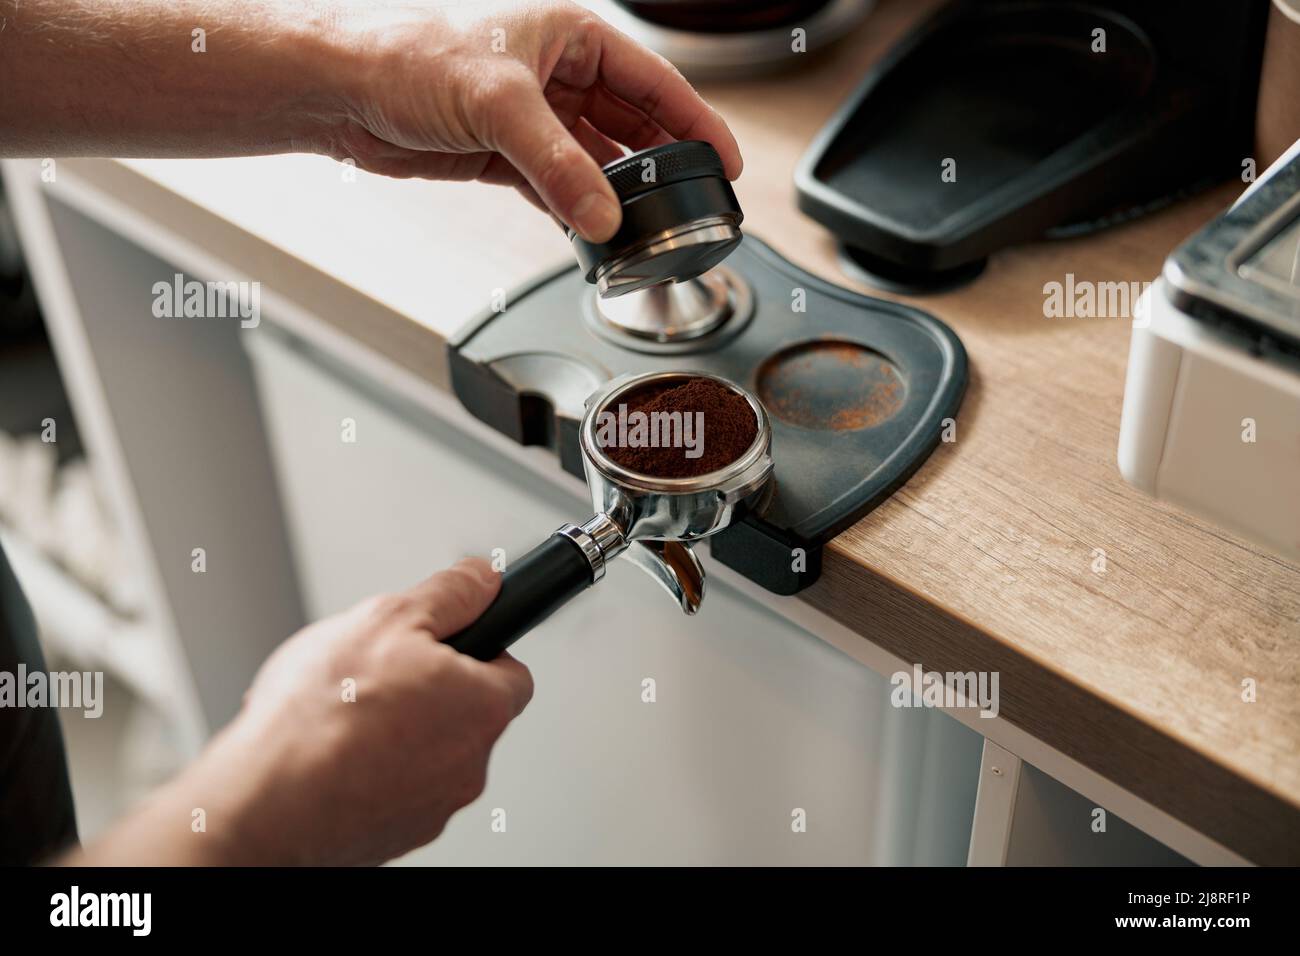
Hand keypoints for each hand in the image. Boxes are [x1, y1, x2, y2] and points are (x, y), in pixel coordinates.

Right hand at [75, 558, 531, 865]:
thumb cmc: (321, 718)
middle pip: (464, 710)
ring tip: (339, 713)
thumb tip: (482, 579)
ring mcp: (432, 806)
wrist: (263, 804)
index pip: (511, 670)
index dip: (477, 648)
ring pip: (424, 750)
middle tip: (377, 673)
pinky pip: (390, 786)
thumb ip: (449, 593)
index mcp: (483, 708)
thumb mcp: (389, 617)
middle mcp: (470, 765)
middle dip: (426, 687)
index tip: (445, 641)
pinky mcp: (394, 833)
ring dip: (393, 728)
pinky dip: (367, 768)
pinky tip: (325, 751)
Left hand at [324, 0, 742, 240]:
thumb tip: (604, 217)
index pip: (655, 82)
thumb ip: (558, 166)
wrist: (342, 89)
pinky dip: (575, 212)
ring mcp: (534, 117)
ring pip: (596, 162)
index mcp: (572, 35)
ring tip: (646, 232)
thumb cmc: (408, 54)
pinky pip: (558, 187)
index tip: (726, 162)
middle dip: (661, 168)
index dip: (696, 122)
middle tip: (692, 208)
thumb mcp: (499, 103)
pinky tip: (594, 234)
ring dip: (616, 197)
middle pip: (632, 126)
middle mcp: (558, 74)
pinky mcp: (506, 154)